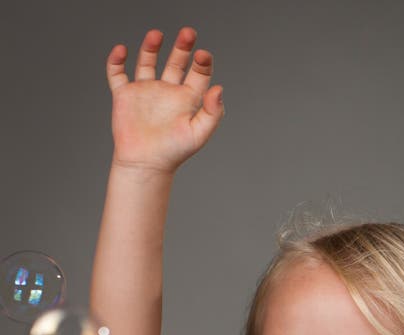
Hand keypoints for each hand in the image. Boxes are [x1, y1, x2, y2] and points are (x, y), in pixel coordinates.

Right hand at [106, 26, 223, 172]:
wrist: (145, 165)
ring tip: (157, 34)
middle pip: (176, 62)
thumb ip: (212, 112)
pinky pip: (117, 73)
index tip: (203, 55)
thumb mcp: (199, 134)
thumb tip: (218, 88)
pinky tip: (121, 50)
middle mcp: (167, 91)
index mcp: (186, 99)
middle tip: (188, 33)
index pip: (198, 73)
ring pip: (147, 61)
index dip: (203, 62)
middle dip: (182, 47)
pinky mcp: (125, 95)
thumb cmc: (174, 153)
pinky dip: (116, 61)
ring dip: (151, 47)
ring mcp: (145, 91)